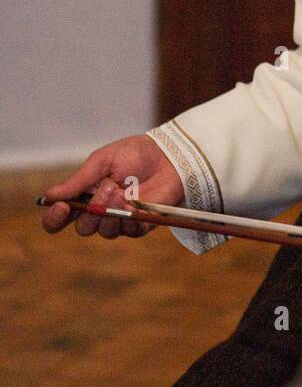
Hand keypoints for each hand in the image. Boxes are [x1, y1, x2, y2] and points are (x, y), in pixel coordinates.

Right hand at [41, 134, 183, 239]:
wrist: (168, 155)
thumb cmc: (134, 154)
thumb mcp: (102, 161)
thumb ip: (79, 180)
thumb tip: (49, 196)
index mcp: (85, 196)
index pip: (60, 217)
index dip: (54, 218)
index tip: (60, 207)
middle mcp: (100, 212)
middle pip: (83, 228)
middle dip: (91, 211)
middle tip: (107, 188)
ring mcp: (120, 220)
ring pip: (104, 231)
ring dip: (110, 212)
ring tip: (121, 190)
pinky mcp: (141, 225)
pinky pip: (128, 231)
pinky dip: (129, 218)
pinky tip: (133, 204)